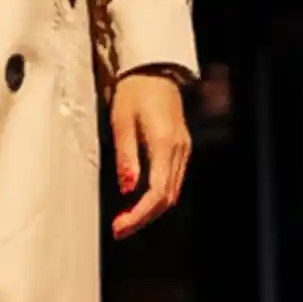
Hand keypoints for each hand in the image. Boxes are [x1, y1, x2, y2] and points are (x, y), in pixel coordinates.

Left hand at [110, 71, 190, 239]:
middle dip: (143, 219)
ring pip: (171, 193)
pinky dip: (157, 197)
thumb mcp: (121, 122)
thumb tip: (127, 188)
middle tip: (119, 230)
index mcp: (164, 144)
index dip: (138, 215)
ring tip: (126, 220)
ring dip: (150, 211)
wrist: (153, 71)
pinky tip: (139, 201)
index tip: (119, 226)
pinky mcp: (181, 149)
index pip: (156, 192)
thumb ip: (126, 157)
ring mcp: (183, 150)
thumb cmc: (134, 92)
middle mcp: (179, 150)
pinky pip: (172, 181)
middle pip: (166, 199)